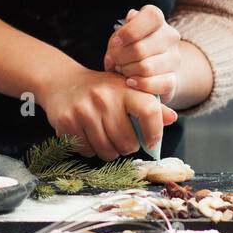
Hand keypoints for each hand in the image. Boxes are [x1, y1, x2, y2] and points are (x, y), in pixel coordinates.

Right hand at [37, 64, 177, 160]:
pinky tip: (88, 135)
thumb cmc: (100, 89)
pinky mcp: (67, 122)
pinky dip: (90, 150)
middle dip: (128, 146)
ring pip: (108, 151)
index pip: (149, 111)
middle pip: (128, 142)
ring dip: (109, 151)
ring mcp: (84, 110)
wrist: (61, 82)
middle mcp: (103, 98)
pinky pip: (87, 151)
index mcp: (124, 88)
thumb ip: (150, 104)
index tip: (151, 142)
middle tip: (122, 138)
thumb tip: (172, 119)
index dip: (155, 132)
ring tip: (105, 137)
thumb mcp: (125, 89)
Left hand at [103, 5, 180, 98]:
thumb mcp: (121, 35)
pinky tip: (130, 81)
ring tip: (122, 70)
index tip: (115, 42)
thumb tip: (132, 17)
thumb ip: (124, 29)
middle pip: (141, 48)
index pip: (150, 18)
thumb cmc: (128, 46)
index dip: (129, 31)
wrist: (146, 68)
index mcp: (157, 19)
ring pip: (146, 68)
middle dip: (120, 57)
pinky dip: (138, 84)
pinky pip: (154, 84)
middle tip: (114, 61)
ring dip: (127, 71)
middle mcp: (170, 36)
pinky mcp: (173, 79)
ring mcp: (174, 58)